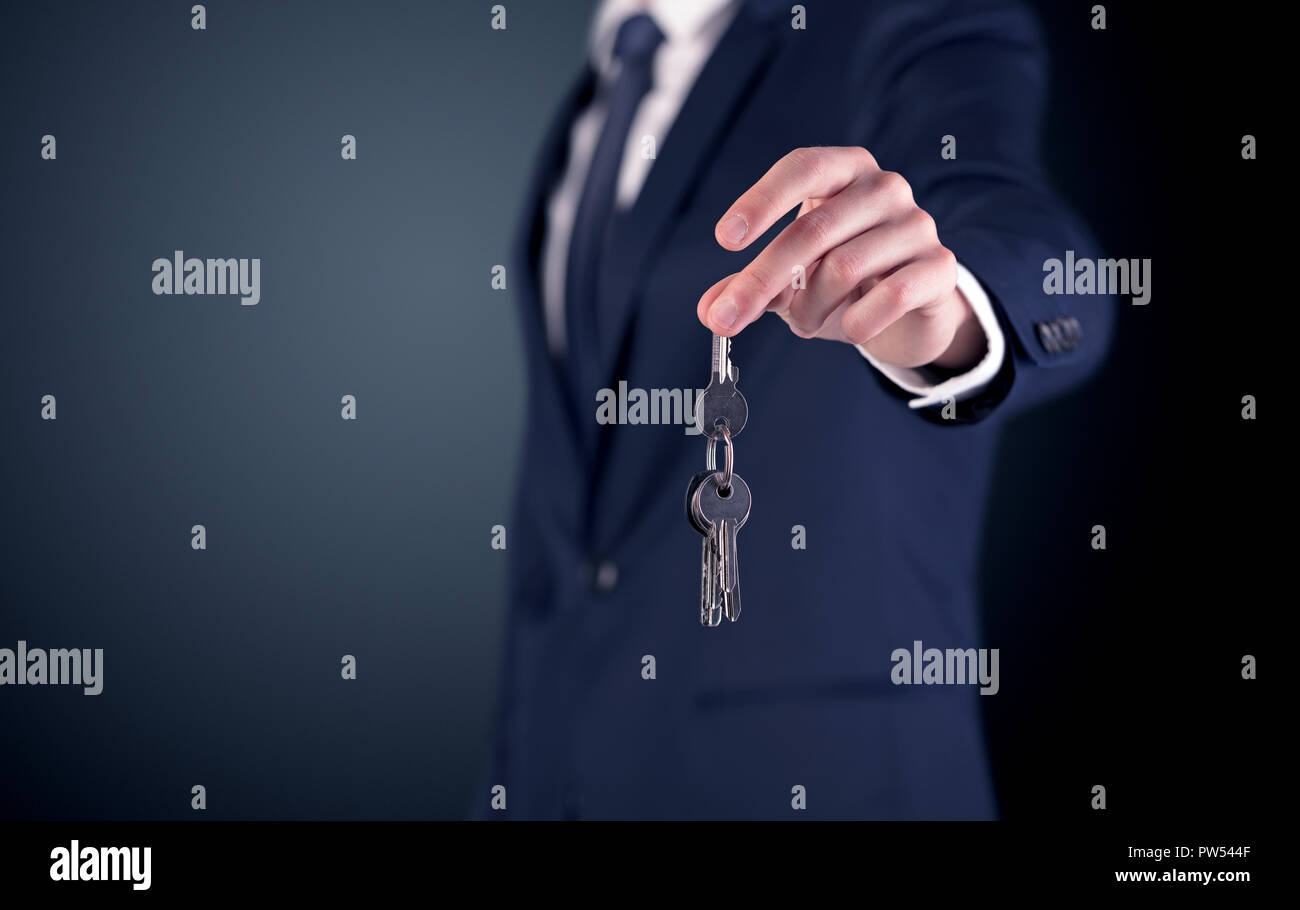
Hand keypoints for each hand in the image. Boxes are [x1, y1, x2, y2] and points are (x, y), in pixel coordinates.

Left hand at [696, 146, 984, 370]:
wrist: (912, 309)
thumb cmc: (843, 281)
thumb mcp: (791, 281)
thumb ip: (750, 289)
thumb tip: (710, 310)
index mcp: (844, 171)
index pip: (802, 167)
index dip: (762, 200)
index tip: (724, 240)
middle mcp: (884, 187)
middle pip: (812, 229)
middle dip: (762, 280)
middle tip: (726, 320)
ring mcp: (917, 224)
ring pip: (844, 267)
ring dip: (810, 307)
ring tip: (804, 323)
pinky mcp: (940, 266)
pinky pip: (891, 294)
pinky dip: (858, 321)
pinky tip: (850, 329)